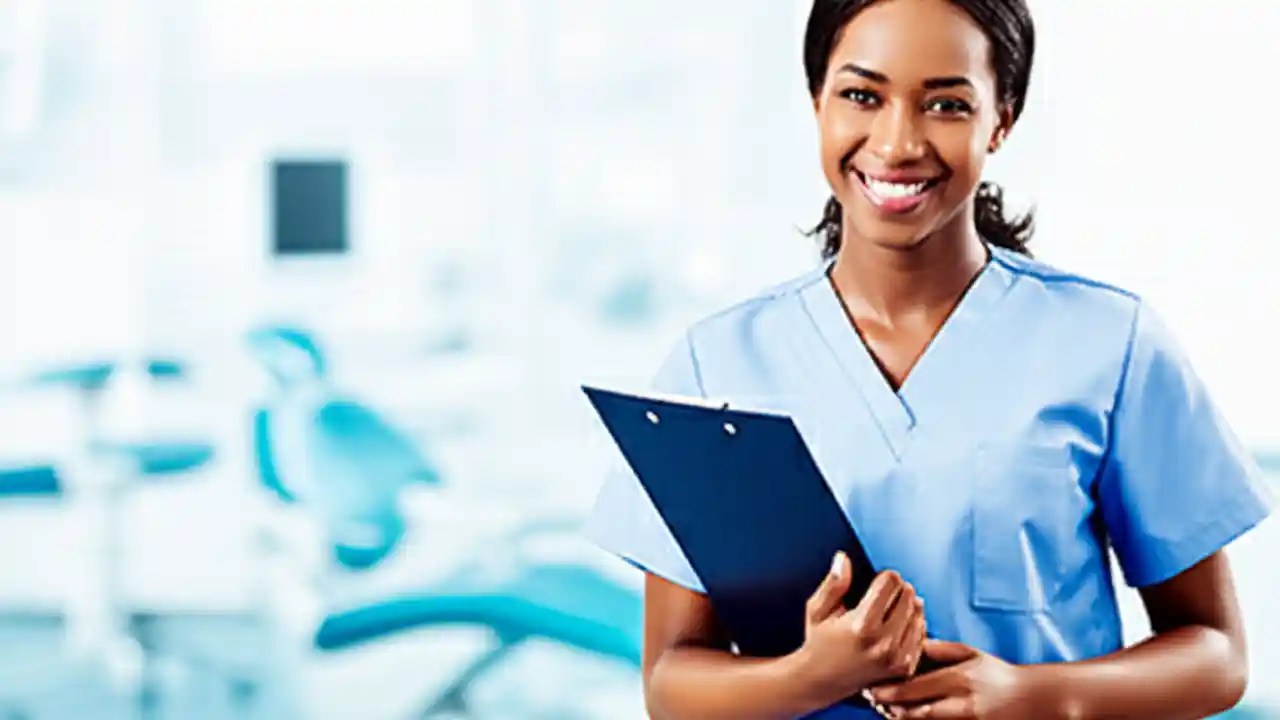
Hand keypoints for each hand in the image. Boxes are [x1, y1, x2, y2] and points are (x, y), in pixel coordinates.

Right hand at [796, 552, 927, 706]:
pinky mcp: (905, 668)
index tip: (877, 582)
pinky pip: (921, 633)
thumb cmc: (818, 642)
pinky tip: (898, 625)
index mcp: (861, 625)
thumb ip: (833, 583)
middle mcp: (883, 642)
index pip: (891, 582)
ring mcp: (896, 658)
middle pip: (908, 595)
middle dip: (897, 590)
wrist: (821, 682)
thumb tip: (843, 558)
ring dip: (908, 606)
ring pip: (918, 613)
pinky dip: (913, 625)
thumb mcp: (817, 609)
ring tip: (891, 610)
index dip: (884, 576)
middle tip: (884, 596)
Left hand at [866, 640, 1039, 718]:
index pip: (918, 686)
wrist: (1034, 699)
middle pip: (918, 710)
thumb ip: (941, 649)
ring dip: (903, 718)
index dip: (892, 689)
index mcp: (960, 678)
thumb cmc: (998, 674)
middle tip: (872, 700)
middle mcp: (964, 702)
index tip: (872, 686)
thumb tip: (911, 641)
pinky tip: (907, 718)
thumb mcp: (971, 654)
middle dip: (892, 706)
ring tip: (886, 710)